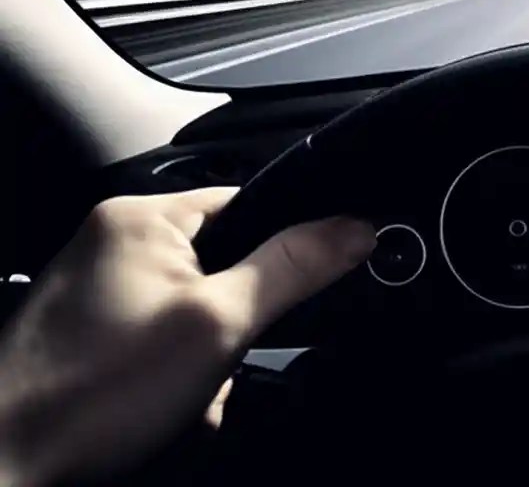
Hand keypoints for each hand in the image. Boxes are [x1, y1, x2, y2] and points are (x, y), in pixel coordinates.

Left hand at [0, 188, 375, 485]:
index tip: (305, 290)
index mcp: (141, 218)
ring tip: (181, 395)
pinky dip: (176, 378)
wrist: (7, 463)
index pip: (249, 204)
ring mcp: (97, 291)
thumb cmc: (93, 391)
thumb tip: (355, 229)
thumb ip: (292, 269)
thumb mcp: (218, 324)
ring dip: (208, 362)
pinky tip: (161, 409)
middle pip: (226, 268)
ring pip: (198, 315)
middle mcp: (114, 244)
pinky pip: (165, 343)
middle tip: (218, 361)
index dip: (285, 248)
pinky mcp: (90, 335)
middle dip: (238, 327)